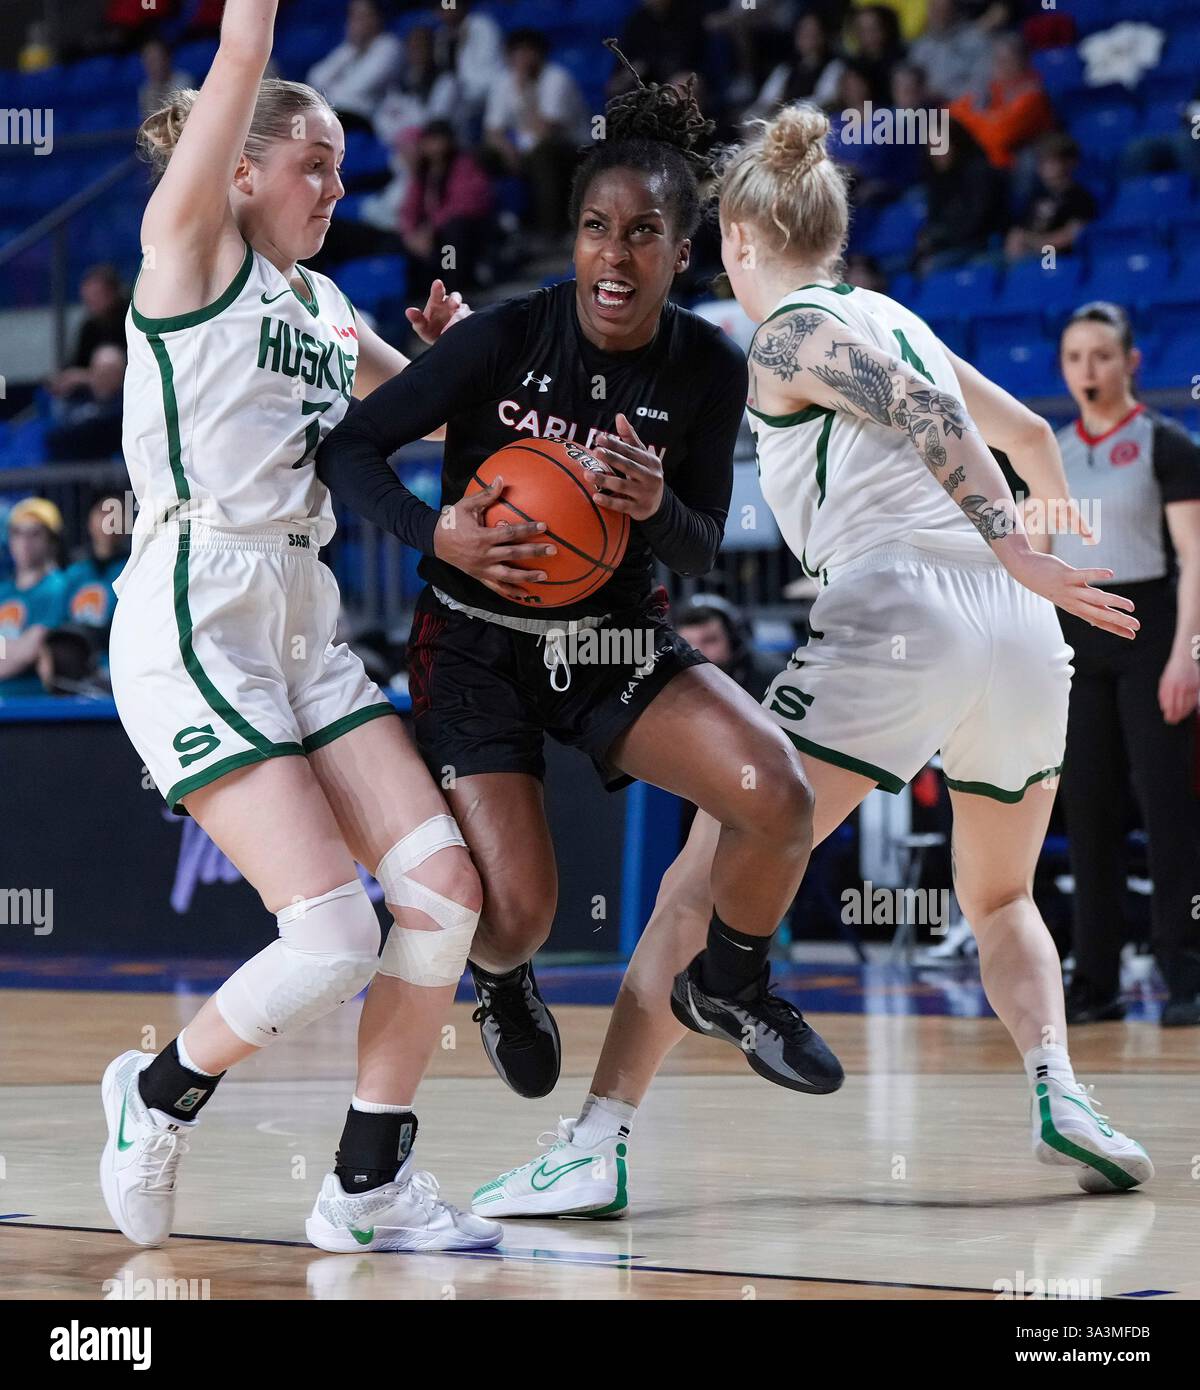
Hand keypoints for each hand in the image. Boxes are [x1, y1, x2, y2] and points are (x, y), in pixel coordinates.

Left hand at [405, 278, 471, 344]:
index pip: (439, 292)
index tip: (438, 283)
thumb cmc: (433, 331)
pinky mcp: (471, 324)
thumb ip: (417, 320)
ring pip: (464, 313)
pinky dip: (466, 328)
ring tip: (451, 329)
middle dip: (455, 300)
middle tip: (454, 304)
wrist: (447, 343)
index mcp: (439, 301)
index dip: (438, 288)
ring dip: (460, 318)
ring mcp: (464, 314)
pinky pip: (470, 324)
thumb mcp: (423, 327)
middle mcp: (453, 305)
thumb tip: (408, 311)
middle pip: (455, 298)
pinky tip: (460, 333)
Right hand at [431, 477, 555, 601]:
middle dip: (534, 553)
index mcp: (482, 537)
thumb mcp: (467, 505)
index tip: (544, 526)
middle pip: (513, 555)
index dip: (528, 530)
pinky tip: (525, 594)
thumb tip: (501, 479)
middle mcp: (483, 555)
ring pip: (508, 575)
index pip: (510, 533)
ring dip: (527, 576)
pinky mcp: (479, 577)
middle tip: (553, 550)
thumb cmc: (451, 521)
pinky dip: (511, 592)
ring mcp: (481, 569)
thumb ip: (486, 495)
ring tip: (545, 576)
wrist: (433, 540)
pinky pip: (497, 587)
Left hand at [592, 413, 664, 521]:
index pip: (631, 451)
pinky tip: (595, 497)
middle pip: (628, 466)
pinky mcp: (639, 509)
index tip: (599, 438)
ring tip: (587, 474)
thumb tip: (619, 416)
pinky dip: (609, 501)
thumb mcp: (642, 456)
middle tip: (595, 451)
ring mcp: (645, 494)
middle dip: (611, 458)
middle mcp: (650, 477)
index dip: (615, 444)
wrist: (658, 505)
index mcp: (650, 461)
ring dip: (605, 480)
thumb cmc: (645, 475)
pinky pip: (622, 505)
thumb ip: (630, 438)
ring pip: (623, 485)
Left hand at [999, 545, 1138, 639]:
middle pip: (1099, 613)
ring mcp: (1069, 590)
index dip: (1115, 628)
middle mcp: (1073, 602)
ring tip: (1131, 606)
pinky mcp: (1064, 576)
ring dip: (1113, 602)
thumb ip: (1084, 607)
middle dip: (1119, 621)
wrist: (1025, 571)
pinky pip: (1083, 575)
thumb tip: (1094, 621)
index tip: (1132, 635)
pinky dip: (1096, 574)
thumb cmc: (1049, 584)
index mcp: (1076, 608)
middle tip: (1137, 627)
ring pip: (1094, 598)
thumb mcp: (1067, 598)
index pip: (1099, 621)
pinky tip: (1111, 574)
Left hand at [1158, 652, 1199, 723]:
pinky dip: (1191, 707)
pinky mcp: (1197, 686)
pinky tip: (1187, 710)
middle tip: (1173, 721)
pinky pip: (1194, 700)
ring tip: (1179, 718)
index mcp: (1170, 686)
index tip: (1168, 719)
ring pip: (1188, 705)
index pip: (1170, 705)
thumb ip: (1163, 695)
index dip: (1170, 714)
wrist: (1184, 659)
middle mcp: (1181, 687)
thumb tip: (1164, 708)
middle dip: (1176, 716)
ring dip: (1183, 713)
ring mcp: (1190, 687)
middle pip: (1180, 707)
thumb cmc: (1172, 671)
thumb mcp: (1164, 681)